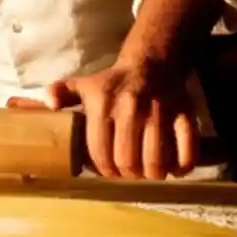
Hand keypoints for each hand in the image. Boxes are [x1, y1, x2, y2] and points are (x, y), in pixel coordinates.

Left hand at [7, 62, 197, 179]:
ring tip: (149, 173)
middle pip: (128, 162)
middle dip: (128, 174)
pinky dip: (183, 166)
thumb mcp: (83, 85)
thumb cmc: (113, 82)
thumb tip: (49, 104)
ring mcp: (160, 113)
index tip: (109, 171)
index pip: (101, 153)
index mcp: (103, 105)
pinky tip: (175, 169)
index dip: (104, 170)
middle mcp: (131, 109)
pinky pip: (187, 150)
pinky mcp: (185, 115)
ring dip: (153, 174)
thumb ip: (61, 94)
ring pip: (156, 161)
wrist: (151, 62)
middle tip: (130, 173)